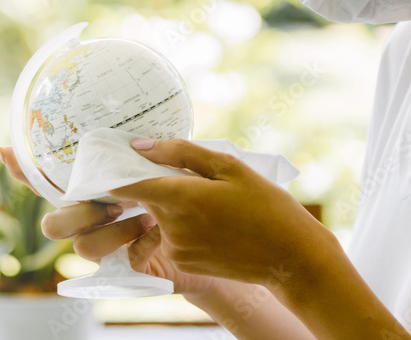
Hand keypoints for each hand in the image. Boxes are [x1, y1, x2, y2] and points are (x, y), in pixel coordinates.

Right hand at [0, 146, 226, 296]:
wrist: (217, 244)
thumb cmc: (192, 201)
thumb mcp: (180, 171)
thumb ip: (159, 156)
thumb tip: (138, 144)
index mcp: (95, 191)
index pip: (50, 182)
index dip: (23, 170)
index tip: (7, 149)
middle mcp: (92, 220)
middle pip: (54, 222)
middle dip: (77, 213)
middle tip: (112, 204)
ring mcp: (105, 247)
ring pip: (82, 246)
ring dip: (112, 231)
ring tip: (146, 219)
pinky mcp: (123, 269)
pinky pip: (116, 262)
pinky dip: (139, 245)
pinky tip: (158, 237)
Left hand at [109, 138, 341, 288]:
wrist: (290, 259)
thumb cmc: (267, 207)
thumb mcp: (230, 167)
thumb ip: (180, 153)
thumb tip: (140, 146)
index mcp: (181, 197)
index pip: (128, 183)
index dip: (120, 170)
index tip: (119, 160)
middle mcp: (170, 225)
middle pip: (146, 197)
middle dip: (159, 184)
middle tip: (192, 178)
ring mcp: (174, 248)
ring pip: (157, 216)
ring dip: (172, 206)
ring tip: (212, 203)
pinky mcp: (181, 262)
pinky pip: (168, 236)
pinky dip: (180, 226)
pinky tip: (212, 223)